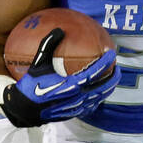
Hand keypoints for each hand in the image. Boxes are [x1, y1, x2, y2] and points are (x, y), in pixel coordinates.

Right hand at [0, 27, 117, 127]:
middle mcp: (77, 97)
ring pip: (99, 97)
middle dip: (113, 77)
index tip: (112, 53)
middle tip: (118, 67)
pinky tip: (99, 92)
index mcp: (70, 84)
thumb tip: (59, 29)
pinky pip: (91, 105)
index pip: (94, 72)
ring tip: (112, 78)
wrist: (24, 109)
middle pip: (103, 87)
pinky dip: (98, 97)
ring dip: (108, 87)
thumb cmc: (30, 84)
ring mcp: (77, 107)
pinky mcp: (75, 113)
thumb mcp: (37, 63)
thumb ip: (48, 45)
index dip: (105, 62)